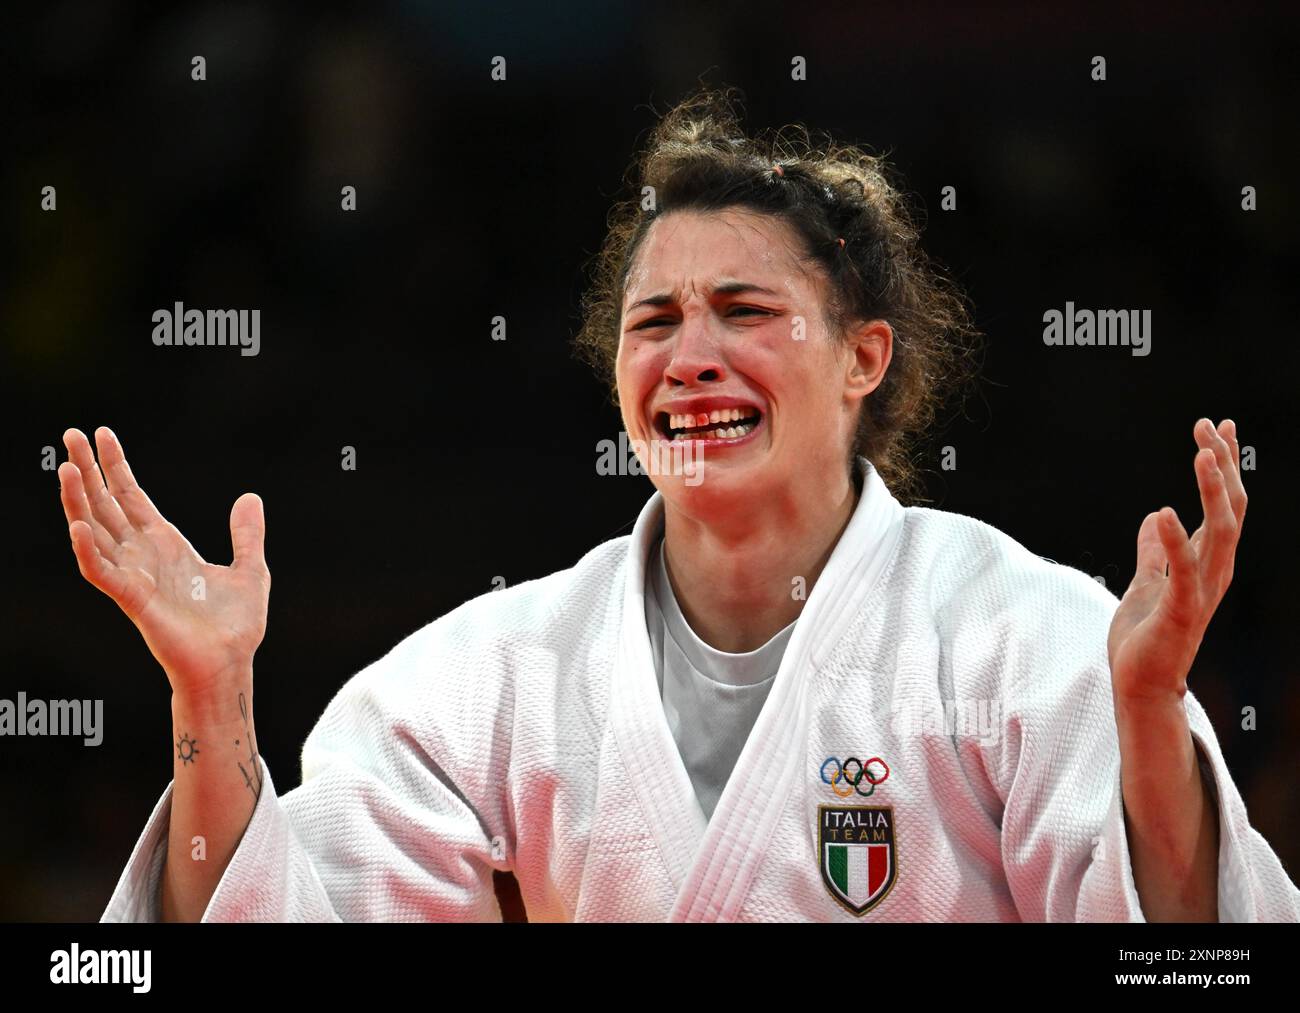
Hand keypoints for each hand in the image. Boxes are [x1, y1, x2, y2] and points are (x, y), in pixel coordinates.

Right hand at [58, 426, 269, 699]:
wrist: (231, 663)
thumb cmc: (234, 626)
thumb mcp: (250, 570)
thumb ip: (246, 535)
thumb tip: (251, 497)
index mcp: (166, 544)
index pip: (131, 497)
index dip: (116, 467)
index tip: (102, 434)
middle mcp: (143, 556)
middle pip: (106, 505)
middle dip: (88, 471)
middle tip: (70, 434)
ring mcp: (134, 576)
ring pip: (95, 532)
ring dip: (79, 502)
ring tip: (67, 470)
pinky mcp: (133, 600)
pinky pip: (101, 572)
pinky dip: (88, 550)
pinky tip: (78, 526)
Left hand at [1108, 418, 1245, 703]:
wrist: (1140, 685)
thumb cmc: (1145, 639)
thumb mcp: (1147, 582)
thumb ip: (1154, 552)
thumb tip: (1155, 517)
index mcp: (1206, 563)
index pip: (1223, 505)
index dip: (1222, 466)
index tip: (1216, 427)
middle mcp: (1213, 573)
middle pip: (1230, 509)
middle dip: (1222, 466)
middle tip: (1210, 427)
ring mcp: (1200, 592)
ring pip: (1220, 533)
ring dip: (1213, 492)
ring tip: (1201, 455)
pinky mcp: (1179, 612)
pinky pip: (1183, 571)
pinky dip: (1175, 541)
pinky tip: (1164, 512)